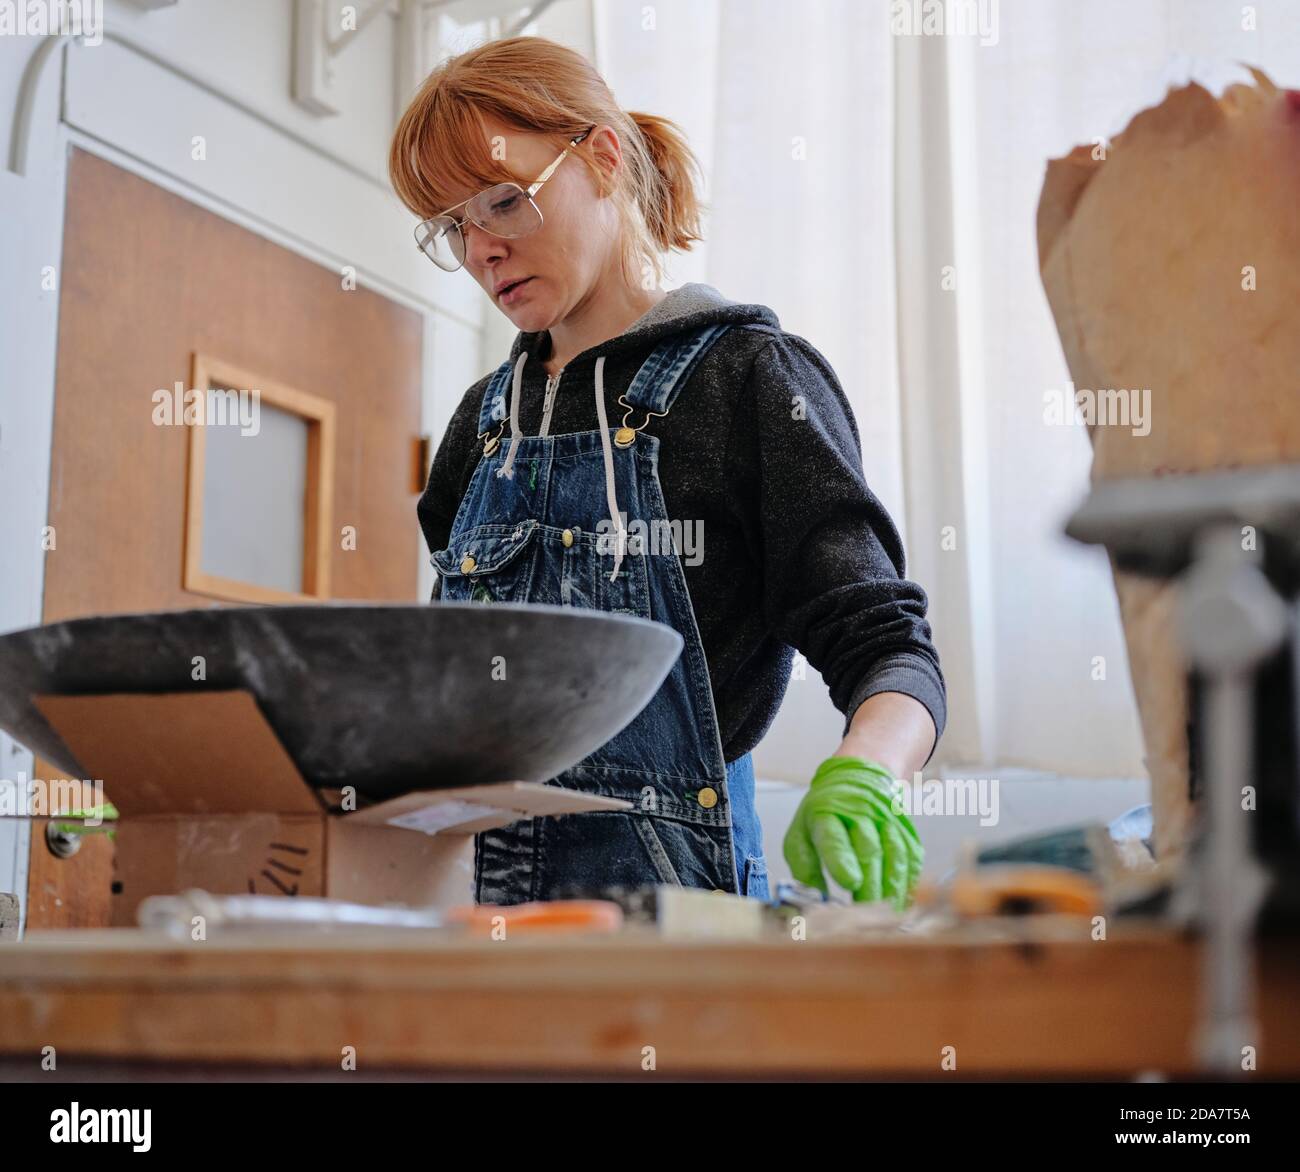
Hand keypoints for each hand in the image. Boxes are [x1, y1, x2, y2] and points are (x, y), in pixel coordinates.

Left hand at [783, 756, 922, 909]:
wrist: (858, 776)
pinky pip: (911, 858)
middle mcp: (860, 813)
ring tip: (886, 916)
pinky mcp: (906, 830)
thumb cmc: (825, 813)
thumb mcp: (800, 834)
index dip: (843, 860)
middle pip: (869, 851)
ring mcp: (887, 820)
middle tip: (866, 914)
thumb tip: (815, 902)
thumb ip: (804, 868)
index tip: (850, 882)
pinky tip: (902, 904)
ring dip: (892, 888)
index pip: (834, 837)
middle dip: (870, 886)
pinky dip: (908, 883)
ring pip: (894, 856)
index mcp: (827, 812)